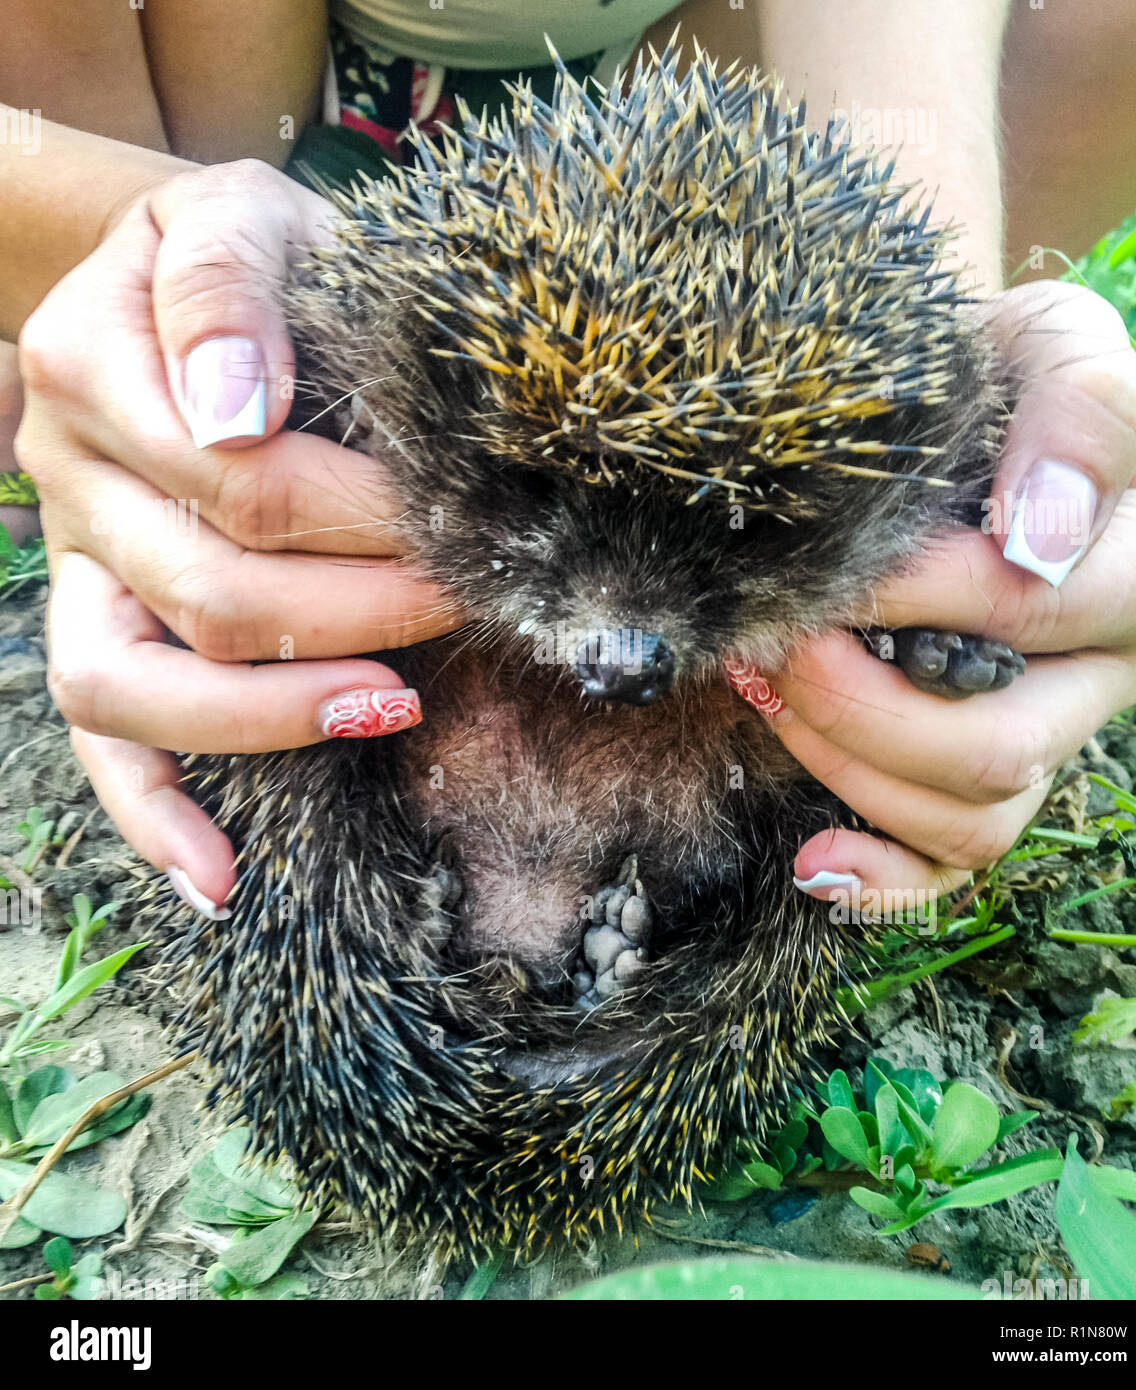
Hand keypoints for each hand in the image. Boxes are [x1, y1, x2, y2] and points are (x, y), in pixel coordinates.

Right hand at [17, 160, 459, 918]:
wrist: (167, 276)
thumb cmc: (241, 253)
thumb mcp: (244, 214)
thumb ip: (234, 289)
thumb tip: (237, 409)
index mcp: (95, 365)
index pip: (244, 478)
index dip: (366, 520)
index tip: (466, 528)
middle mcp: (67, 476)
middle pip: (212, 588)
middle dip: (364, 611)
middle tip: (471, 603)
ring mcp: (75, 567)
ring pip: (136, 683)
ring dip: (274, 713)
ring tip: (391, 709)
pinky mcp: (93, 624)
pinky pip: (102, 739)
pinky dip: (153, 816)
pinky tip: (220, 881)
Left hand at [769, 280, 1135, 905]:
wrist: (942, 418)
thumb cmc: (991, 374)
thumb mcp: (1052, 339)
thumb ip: (1082, 410)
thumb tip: (1042, 538)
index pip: (1038, 609)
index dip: (921, 597)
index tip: (831, 570)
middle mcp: (1107, 672)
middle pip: (1000, 747)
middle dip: (860, 704)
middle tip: (773, 640)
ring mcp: (1047, 737)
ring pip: (967, 817)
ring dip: (843, 763)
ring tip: (762, 687)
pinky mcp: (981, 779)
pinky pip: (948, 866)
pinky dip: (881, 878)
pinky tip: (813, 858)